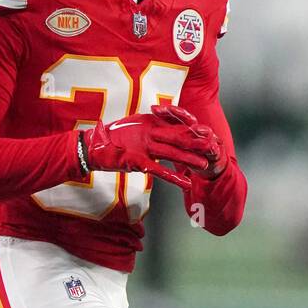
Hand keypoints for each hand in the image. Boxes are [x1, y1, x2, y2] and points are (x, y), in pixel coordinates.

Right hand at [82, 105, 227, 191]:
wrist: (93, 147)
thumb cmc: (112, 140)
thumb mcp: (134, 130)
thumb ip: (150, 126)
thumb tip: (161, 128)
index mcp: (150, 124)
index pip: (176, 127)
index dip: (192, 132)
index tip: (207, 136)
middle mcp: (150, 133)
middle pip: (179, 138)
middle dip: (196, 144)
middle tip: (214, 147)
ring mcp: (144, 147)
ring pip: (173, 153)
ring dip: (189, 160)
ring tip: (205, 166)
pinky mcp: (138, 161)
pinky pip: (159, 170)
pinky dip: (174, 177)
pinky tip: (186, 183)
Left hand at [150, 105, 228, 182]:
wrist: (209, 166)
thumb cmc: (190, 154)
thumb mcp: (175, 146)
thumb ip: (165, 136)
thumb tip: (146, 127)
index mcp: (186, 128)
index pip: (175, 116)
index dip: (165, 112)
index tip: (153, 109)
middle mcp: (197, 131)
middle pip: (188, 120)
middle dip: (179, 114)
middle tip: (169, 109)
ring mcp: (208, 140)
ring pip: (204, 132)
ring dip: (200, 129)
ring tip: (194, 128)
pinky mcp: (216, 153)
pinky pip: (215, 150)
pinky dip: (213, 148)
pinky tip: (211, 146)